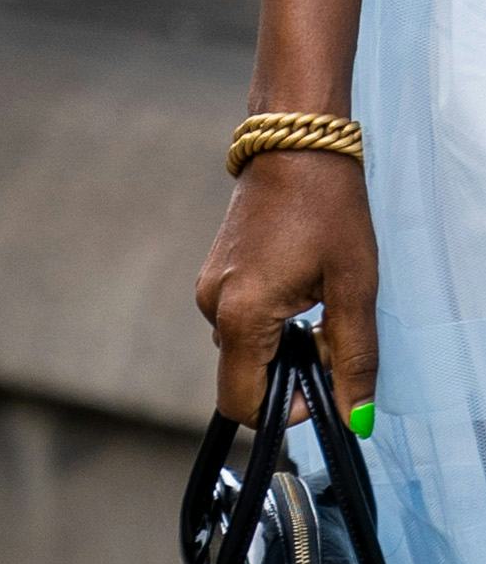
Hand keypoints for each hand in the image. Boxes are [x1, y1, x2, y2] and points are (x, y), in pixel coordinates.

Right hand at [200, 148, 376, 428]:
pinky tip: (300, 288)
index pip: (243, 403)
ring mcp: (208, 289)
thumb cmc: (328, 209)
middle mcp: (212, 307)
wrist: (295, 145)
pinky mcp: (214, 276)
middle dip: (289, 374)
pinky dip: (271, 324)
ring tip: (318, 302)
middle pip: (245, 378)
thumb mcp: (354, 287)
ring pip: (245, 350)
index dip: (285, 410)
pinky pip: (239, 322)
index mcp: (242, 315)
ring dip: (283, 347)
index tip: (324, 382)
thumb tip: (355, 418)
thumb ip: (354, 358)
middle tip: (330, 335)